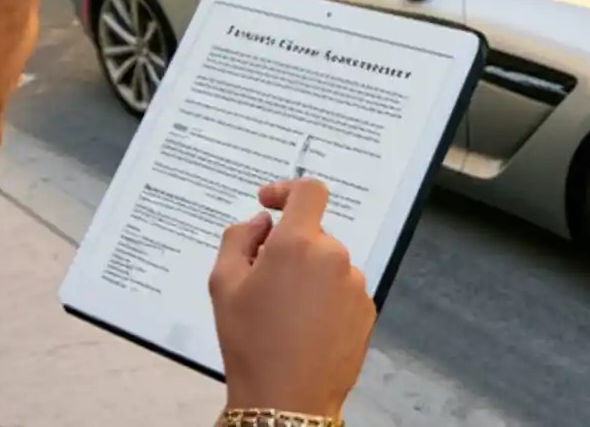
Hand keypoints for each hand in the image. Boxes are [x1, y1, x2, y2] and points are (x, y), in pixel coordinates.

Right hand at [209, 178, 375, 417]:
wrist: (287, 399)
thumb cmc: (249, 342)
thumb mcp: (223, 285)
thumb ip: (238, 238)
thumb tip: (261, 223)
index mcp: (298, 244)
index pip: (309, 191)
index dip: (286, 190)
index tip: (268, 203)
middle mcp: (335, 257)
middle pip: (313, 234)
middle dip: (289, 248)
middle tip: (262, 281)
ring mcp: (355, 284)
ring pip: (328, 264)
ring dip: (308, 275)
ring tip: (284, 313)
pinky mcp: (367, 310)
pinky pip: (342, 290)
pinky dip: (325, 298)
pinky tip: (305, 328)